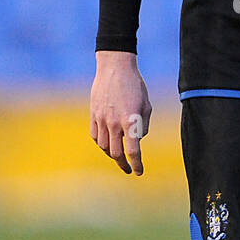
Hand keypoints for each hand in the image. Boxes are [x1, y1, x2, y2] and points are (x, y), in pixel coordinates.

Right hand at [90, 51, 150, 174]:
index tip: (139, 172)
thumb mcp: (146, 105)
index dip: (137, 164)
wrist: (115, 67)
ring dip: (111, 154)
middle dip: (123, 164)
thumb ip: (142, 126)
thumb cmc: (135, 85)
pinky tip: (107, 143)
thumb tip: (136, 140)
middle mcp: (114, 122)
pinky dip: (101, 143)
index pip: (133, 151)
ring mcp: (101, 119)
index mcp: (131, 120)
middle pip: (116, 153)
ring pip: (104, 146)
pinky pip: (95, 136)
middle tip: (128, 169)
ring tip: (118, 156)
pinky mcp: (93, 114)